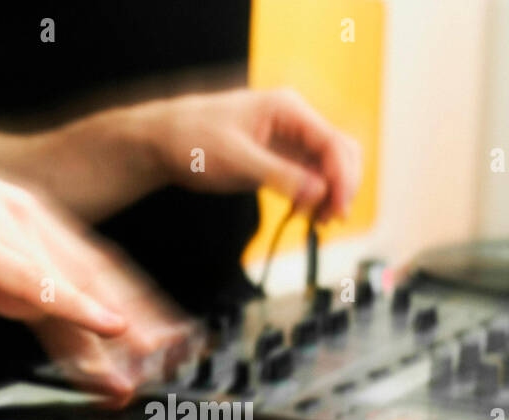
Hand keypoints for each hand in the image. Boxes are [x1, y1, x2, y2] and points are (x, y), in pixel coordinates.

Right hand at [0, 133, 190, 393]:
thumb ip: (12, 283)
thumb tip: (42, 312)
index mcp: (33, 222)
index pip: (97, 269)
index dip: (136, 305)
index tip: (164, 337)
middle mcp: (33, 224)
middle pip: (104, 278)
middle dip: (144, 322)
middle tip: (179, 357)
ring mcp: (11, 235)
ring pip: (81, 286)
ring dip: (122, 327)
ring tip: (155, 361)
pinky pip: (39, 282)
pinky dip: (78, 306)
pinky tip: (108, 324)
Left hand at [138, 88, 362, 221]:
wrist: (164, 141)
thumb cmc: (192, 140)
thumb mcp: (236, 160)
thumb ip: (279, 175)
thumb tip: (318, 193)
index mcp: (288, 109)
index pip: (333, 143)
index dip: (343, 178)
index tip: (337, 209)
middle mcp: (295, 121)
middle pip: (341, 153)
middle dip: (341, 186)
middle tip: (329, 220)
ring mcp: (289, 140)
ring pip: (330, 167)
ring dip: (330, 194)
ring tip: (316, 221)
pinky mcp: (280, 158)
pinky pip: (311, 177)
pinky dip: (314, 196)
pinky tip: (303, 214)